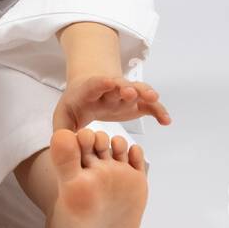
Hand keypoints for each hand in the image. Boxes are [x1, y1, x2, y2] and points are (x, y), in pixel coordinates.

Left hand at [52, 75, 170, 131]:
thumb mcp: (63, 117)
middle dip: (124, 88)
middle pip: (118, 86)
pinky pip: (149, 107)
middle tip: (131, 92)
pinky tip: (166, 121)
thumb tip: (62, 145)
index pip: (96, 84)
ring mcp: (124, 96)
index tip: (109, 82)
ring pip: (137, 91)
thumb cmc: (75, 106)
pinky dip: (158, 111)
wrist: (88, 92)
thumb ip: (62, 131)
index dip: (102, 83)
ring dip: (144, 94)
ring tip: (154, 99)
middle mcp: (110, 91)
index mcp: (90, 91)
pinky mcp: (135, 105)